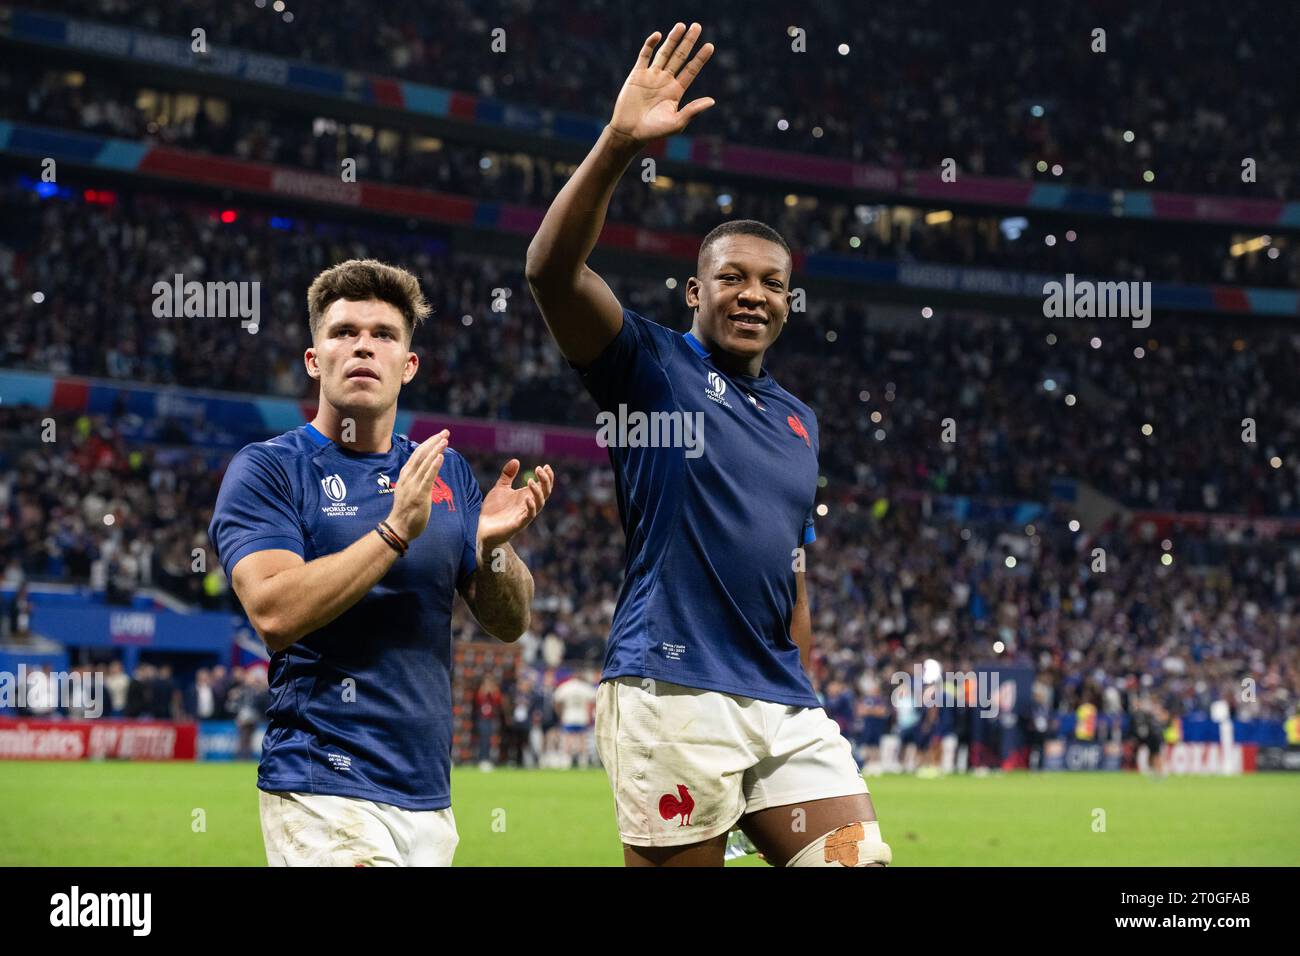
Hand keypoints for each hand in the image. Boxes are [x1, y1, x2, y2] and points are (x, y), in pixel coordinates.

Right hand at [386, 430, 448, 541]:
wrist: (399, 527)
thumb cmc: (406, 510)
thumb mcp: (409, 489)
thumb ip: (416, 478)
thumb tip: (426, 469)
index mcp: (406, 475)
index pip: (417, 454)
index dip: (429, 443)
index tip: (439, 435)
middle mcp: (408, 477)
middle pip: (421, 454)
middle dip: (434, 442)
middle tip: (445, 432)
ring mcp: (413, 485)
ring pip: (425, 463)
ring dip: (435, 450)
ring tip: (444, 440)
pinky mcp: (419, 495)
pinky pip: (428, 478)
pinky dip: (434, 466)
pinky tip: (440, 457)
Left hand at [477, 460, 553, 554]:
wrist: (483, 529)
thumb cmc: (494, 510)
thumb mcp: (500, 488)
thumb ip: (508, 475)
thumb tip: (516, 460)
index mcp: (526, 496)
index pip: (543, 486)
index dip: (547, 477)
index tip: (545, 466)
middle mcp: (528, 505)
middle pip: (545, 493)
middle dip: (545, 481)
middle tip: (539, 469)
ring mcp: (524, 515)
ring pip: (539, 504)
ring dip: (537, 492)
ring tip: (530, 481)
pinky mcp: (518, 524)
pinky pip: (528, 516)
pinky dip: (530, 507)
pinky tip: (526, 498)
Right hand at [608, 22, 714, 144]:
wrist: (629, 132)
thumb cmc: (653, 132)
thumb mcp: (676, 123)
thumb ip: (692, 111)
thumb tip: (712, 101)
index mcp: (676, 91)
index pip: (691, 70)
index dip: (700, 58)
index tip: (710, 46)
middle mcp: (665, 80)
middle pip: (680, 56)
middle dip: (688, 41)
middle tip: (697, 26)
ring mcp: (651, 76)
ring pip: (664, 53)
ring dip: (672, 39)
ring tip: (681, 25)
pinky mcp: (637, 74)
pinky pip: (644, 55)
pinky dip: (650, 44)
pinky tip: (658, 36)